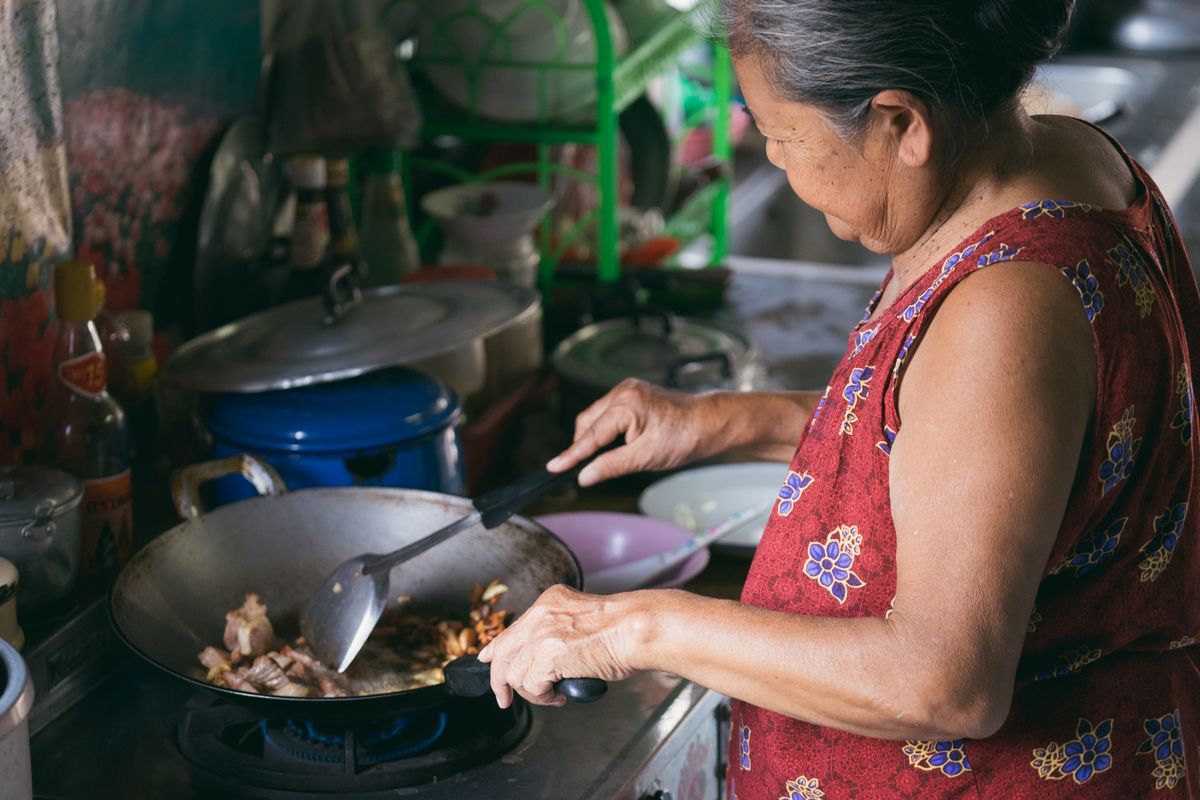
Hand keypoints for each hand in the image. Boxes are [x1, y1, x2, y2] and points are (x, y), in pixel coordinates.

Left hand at [476, 584, 641, 707]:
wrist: (637, 628)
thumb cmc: (624, 629)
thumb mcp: (582, 620)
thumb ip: (559, 633)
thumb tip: (546, 660)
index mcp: (549, 601)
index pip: (512, 628)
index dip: (496, 649)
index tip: (487, 659)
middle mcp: (541, 615)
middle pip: (503, 652)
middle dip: (500, 681)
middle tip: (505, 699)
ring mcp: (541, 634)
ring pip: (514, 674)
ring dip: (531, 692)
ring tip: (551, 695)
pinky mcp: (547, 655)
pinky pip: (530, 686)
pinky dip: (542, 697)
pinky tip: (558, 696)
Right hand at [548, 379, 721, 485]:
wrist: (709, 422)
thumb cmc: (684, 437)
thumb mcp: (646, 458)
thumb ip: (611, 466)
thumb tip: (584, 476)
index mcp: (626, 404)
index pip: (591, 435)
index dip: (571, 454)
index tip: (553, 468)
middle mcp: (623, 391)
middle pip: (588, 422)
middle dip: (583, 445)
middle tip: (584, 469)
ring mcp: (628, 390)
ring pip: (596, 417)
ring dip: (595, 437)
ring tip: (604, 458)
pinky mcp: (633, 394)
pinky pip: (608, 412)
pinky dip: (606, 429)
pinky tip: (614, 444)